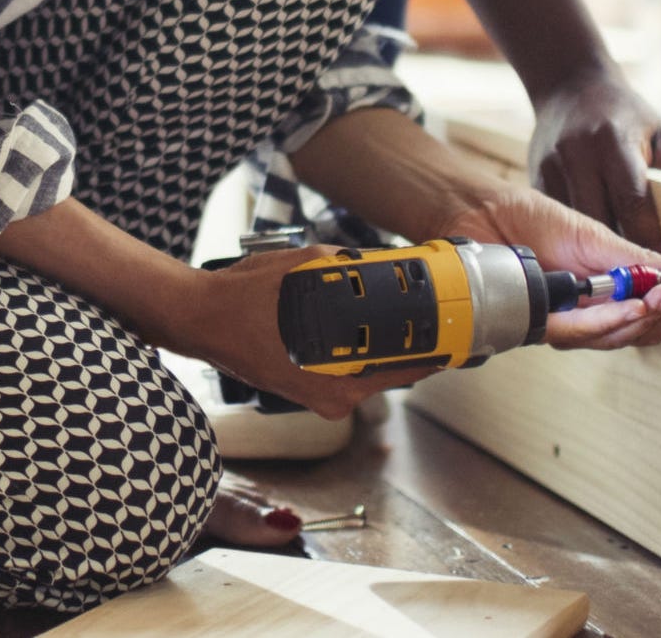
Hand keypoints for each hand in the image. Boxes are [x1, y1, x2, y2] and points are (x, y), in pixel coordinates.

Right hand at [164, 247, 446, 418]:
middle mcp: (336, 396)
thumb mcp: (307, 265)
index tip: (459, 338)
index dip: (440, 352)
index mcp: (342, 375)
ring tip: (386, 320)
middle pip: (394, 372)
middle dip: (409, 345)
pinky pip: (345, 373)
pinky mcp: (306, 394)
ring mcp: (320, 398)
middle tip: (426, 319)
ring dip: (380, 349)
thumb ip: (353, 266)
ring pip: (370, 373)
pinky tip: (348, 328)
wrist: (200, 319)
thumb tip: (389, 262)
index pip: (412, 369)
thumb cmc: (246, 294)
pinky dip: (352, 353)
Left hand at [431, 183, 660, 350]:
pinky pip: (582, 332)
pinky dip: (612, 320)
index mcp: (607, 294)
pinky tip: (635, 306)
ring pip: (618, 336)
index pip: (656, 312)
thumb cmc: (532, 219)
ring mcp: (565, 323)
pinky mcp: (539, 324)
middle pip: (643, 332)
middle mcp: (589, 315)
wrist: (481, 211)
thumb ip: (636, 259)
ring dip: (649, 317)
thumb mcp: (596, 235)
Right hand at [527, 71, 660, 254]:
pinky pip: (557, 221)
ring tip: (620, 268)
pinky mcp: (535, 179)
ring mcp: (550, 167)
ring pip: (574, 228)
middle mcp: (577, 154)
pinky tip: (593, 249)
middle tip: (644, 278)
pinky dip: (576, 238)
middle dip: (623, 254)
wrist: (570, 85)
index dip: (650, 240)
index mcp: (613, 141)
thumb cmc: (627, 115)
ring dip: (597, 252)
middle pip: (599, 223)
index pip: (633, 203)